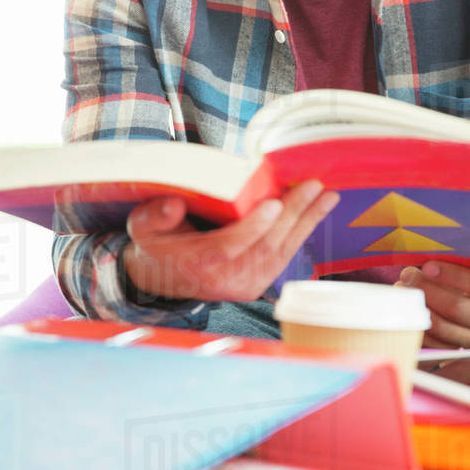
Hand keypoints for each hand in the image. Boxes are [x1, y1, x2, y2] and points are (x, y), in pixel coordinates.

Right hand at [123, 180, 339, 302]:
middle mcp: (226, 279)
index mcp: (197, 264)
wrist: (161, 277)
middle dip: (292, 214)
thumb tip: (172, 204)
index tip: (273, 204)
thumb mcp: (142, 227)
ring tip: (327, 196)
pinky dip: (302, 231)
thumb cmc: (155, 244)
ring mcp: (246, 284)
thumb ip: (154, 216)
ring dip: (306, 222)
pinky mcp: (258, 282)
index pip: (229, 247)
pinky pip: (284, 255)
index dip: (253, 227)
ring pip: (281, 251)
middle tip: (312, 186)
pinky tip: (318, 210)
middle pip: (264, 246)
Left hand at [395, 261, 469, 348]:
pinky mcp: (457, 351)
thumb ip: (456, 260)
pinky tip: (405, 312)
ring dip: (419, 310)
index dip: (454, 275)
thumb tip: (426, 250)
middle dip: (428, 290)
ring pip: (444, 329)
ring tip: (402, 292)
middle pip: (459, 308)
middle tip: (407, 276)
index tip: (428, 266)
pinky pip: (434, 344)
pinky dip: (416, 328)